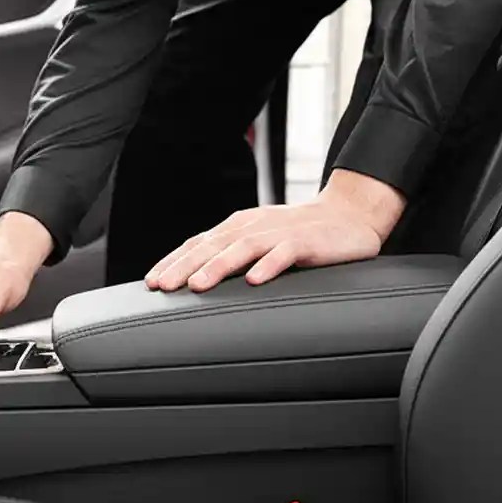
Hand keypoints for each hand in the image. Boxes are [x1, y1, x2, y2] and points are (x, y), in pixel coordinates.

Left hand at [145, 169, 406, 292]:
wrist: (350, 216)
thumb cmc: (298, 234)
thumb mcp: (259, 243)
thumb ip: (230, 257)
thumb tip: (194, 283)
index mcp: (237, 227)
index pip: (197, 244)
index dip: (173, 262)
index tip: (151, 283)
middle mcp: (253, 226)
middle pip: (212, 245)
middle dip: (184, 266)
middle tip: (163, 286)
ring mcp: (279, 232)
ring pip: (243, 247)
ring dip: (218, 266)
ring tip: (198, 285)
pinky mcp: (307, 240)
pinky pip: (285, 252)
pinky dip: (269, 265)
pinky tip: (256, 280)